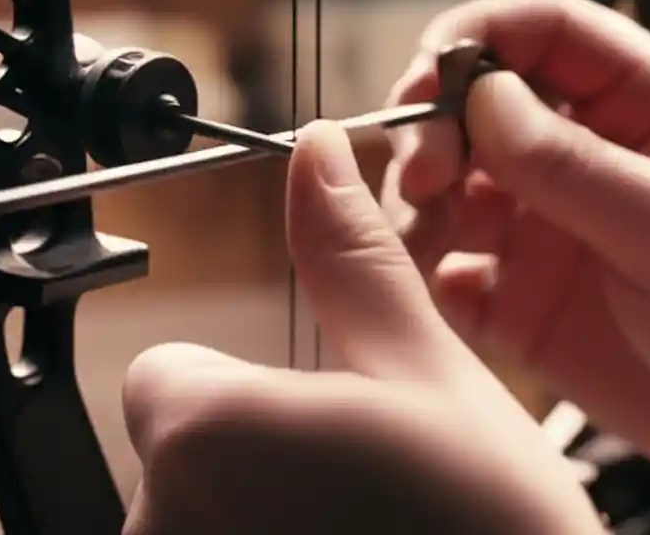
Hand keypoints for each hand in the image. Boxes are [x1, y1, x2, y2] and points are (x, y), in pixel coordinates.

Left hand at [121, 122, 604, 534]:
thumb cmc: (490, 531)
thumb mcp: (424, 376)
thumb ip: (349, 260)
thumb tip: (314, 153)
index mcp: (203, 428)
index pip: (161, 373)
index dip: (236, 386)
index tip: (308, 413)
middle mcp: (159, 521)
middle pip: (177, 453)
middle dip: (249, 458)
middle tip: (356, 484)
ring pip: (191, 520)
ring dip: (254, 517)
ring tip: (359, 529)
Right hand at [383, 0, 649, 523]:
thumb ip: (573, 165)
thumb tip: (477, 94)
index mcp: (640, 105)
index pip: (539, 31)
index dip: (471, 41)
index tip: (424, 86)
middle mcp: (581, 158)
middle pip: (474, 106)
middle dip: (433, 131)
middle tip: (422, 179)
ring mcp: (545, 230)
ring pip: (448, 191)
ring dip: (418, 206)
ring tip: (419, 240)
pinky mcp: (520, 302)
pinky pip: (448, 274)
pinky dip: (425, 277)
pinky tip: (439, 293)